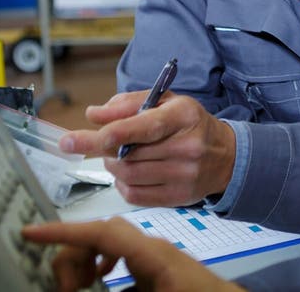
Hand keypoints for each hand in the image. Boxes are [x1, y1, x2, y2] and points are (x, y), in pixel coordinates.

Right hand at [22, 218, 244, 291]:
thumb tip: (78, 287)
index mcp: (153, 255)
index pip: (101, 233)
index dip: (63, 232)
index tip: (31, 232)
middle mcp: (155, 250)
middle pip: (102, 236)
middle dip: (75, 257)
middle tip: (69, 289)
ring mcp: (158, 258)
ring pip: (111, 248)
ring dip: (88, 264)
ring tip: (79, 287)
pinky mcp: (160, 270)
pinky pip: (125, 261)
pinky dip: (105, 271)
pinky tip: (99, 286)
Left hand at [59, 91, 235, 205]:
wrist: (225, 156)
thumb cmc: (190, 124)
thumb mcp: (165, 101)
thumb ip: (128, 104)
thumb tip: (93, 115)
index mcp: (184, 116)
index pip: (143, 127)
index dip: (108, 133)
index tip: (74, 139)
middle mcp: (187, 147)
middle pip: (128, 154)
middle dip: (102, 148)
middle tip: (98, 142)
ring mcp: (184, 175)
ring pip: (127, 175)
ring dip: (113, 165)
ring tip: (120, 155)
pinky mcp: (178, 197)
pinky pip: (134, 195)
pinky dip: (122, 183)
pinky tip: (130, 172)